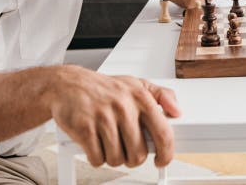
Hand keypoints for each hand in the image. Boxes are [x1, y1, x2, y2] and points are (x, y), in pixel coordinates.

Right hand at [48, 65, 180, 167]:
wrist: (68, 84)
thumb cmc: (104, 88)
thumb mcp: (136, 84)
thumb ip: (161, 95)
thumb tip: (177, 110)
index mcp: (140, 97)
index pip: (163, 133)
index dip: (166, 153)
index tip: (162, 160)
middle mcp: (124, 107)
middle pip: (138, 154)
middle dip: (132, 158)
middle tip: (126, 149)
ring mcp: (103, 118)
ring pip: (117, 159)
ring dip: (113, 157)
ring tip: (108, 142)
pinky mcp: (85, 129)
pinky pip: (97, 159)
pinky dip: (96, 157)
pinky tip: (95, 144)